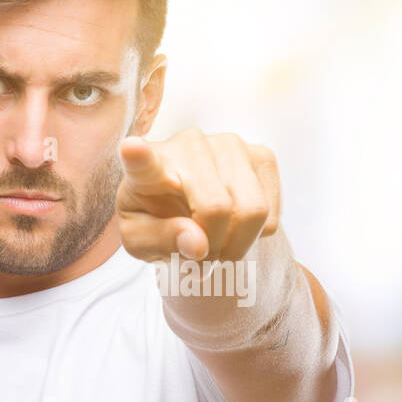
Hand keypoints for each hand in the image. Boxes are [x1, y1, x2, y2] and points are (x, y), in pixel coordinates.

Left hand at [117, 129, 281, 262]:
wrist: (186, 205)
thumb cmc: (156, 219)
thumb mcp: (141, 242)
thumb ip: (162, 242)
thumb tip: (199, 245)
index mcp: (146, 168)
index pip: (143, 161)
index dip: (139, 157)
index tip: (131, 150)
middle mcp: (189, 145)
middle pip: (217, 208)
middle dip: (214, 248)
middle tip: (201, 257)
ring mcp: (230, 145)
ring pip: (252, 211)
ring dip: (237, 245)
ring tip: (217, 245)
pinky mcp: (262, 156)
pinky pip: (271, 213)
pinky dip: (256, 235)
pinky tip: (235, 226)